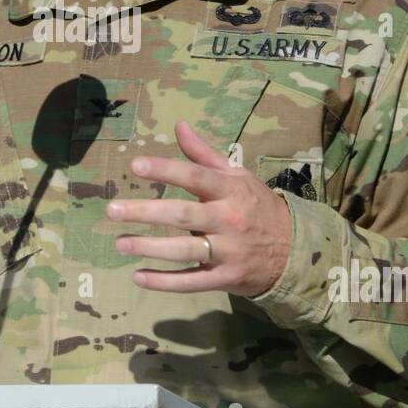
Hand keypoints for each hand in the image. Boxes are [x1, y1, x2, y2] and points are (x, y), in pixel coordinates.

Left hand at [105, 120, 292, 297]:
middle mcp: (229, 219)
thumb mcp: (238, 176)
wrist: (294, 250)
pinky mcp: (225, 279)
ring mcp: (228, 252)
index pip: (194, 176)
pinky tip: (138, 277)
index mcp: (230, 190)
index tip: (135, 165)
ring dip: (149, 247)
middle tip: (113, 209)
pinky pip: (191, 282)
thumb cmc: (257, 206)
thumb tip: (179, 125)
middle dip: (146, 212)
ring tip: (120, 243)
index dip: (165, 170)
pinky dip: (164, 282)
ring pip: (184, 250)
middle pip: (182, 215)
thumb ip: (204, 154)